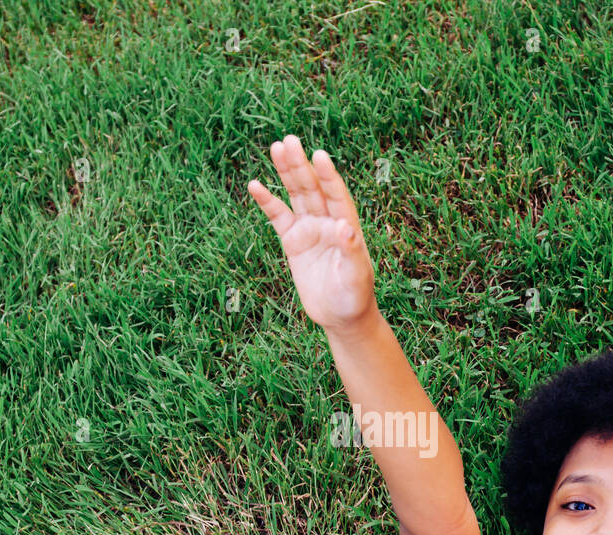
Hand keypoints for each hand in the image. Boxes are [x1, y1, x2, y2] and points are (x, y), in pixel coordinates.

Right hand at [247, 134, 376, 330]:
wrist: (341, 316)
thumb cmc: (355, 296)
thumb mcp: (357, 276)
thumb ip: (352, 251)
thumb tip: (346, 228)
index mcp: (347, 224)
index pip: (336, 194)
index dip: (328, 176)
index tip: (319, 156)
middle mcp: (328, 221)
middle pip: (313, 187)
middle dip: (301, 165)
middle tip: (289, 141)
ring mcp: (310, 229)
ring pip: (296, 195)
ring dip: (286, 172)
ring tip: (276, 147)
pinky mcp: (293, 241)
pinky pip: (278, 217)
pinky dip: (267, 202)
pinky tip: (255, 185)